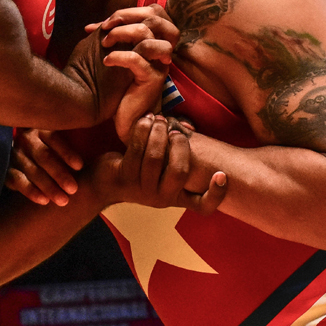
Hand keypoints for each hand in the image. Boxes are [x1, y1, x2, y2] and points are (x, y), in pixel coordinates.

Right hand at [5, 128, 83, 206]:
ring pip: (31, 169)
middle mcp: (26, 139)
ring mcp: (15, 154)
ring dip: (47, 186)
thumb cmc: (64, 151)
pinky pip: (15, 180)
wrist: (37, 166)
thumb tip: (108, 119)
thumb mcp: (71, 135)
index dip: (66, 152)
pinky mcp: (7, 170)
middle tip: (74, 189)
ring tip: (64, 201)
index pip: (53, 137)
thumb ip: (84, 128)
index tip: (80, 166)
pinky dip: (29, 191)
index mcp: (43, 127)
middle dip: (59, 173)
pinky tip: (43, 201)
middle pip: (43, 155)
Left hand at [89, 6, 179, 141]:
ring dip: (122, 34)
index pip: (155, 12)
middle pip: (156, 19)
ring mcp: (160, 65)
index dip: (130, 11)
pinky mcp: (153, 80)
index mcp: (156, 41)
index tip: (106, 21)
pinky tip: (106, 61)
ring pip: (148, 37)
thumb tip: (94, 25)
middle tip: (105, 29)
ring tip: (104, 44)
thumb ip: (111, 39)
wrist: (123, 118)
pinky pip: (138, 61)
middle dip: (126, 18)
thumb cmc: (116, 88)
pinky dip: (119, 56)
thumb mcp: (114, 55)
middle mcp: (162, 51)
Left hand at [94, 114, 226, 213]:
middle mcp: (161, 198)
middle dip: (179, 145)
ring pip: (155, 158)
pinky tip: (145, 120)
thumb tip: (187, 126)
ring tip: (158, 119)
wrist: (104, 181)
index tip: (221, 174)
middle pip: (179, 173)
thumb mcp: (162, 168)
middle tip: (175, 131)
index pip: (202, 206)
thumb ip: (177, 153)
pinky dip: (143, 131)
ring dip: (158, 132)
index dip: (216, 194)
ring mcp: (142, 191)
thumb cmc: (140, 168)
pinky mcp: (124, 178)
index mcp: (176, 197)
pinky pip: (136, 150)